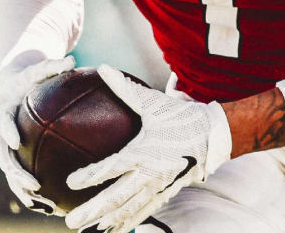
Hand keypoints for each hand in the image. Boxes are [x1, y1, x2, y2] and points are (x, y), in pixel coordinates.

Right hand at [0, 56, 75, 214]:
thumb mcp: (36, 70)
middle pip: (5, 158)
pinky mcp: (12, 157)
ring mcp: (4, 149)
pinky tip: (49, 206)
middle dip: (17, 174)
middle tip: (34, 185)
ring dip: (24, 191)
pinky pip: (20, 177)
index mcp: (2, 113)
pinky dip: (30, 193)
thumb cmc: (26, 78)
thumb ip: (52, 66)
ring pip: (11, 174)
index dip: (7, 131)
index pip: (2, 123)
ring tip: (42, 205)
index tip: (16, 141)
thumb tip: (72, 60)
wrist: (6, 88)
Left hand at [63, 65, 230, 232]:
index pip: (111, 167)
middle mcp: (150, 174)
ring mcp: (158, 188)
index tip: (70, 182)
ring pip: (129, 211)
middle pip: (116, 199)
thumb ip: (125, 89)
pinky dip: (127, 222)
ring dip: (107, 222)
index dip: (90, 176)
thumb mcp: (153, 102)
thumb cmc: (181, 117)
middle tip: (70, 222)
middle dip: (92, 212)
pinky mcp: (165, 194)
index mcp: (144, 152)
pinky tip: (114, 230)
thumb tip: (102, 68)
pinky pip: (144, 212)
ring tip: (87, 232)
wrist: (215, 136)